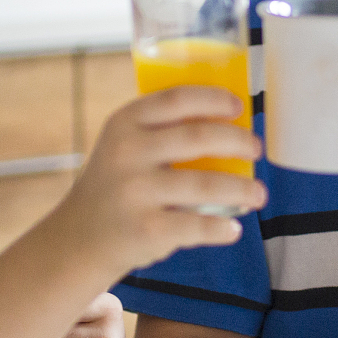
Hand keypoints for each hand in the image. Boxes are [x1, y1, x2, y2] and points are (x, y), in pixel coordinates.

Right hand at [54, 87, 265, 275]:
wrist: (78, 238)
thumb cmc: (115, 186)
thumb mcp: (122, 146)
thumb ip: (160, 131)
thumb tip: (229, 124)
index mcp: (125, 123)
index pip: (178, 98)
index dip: (214, 99)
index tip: (238, 107)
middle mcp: (127, 152)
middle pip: (199, 137)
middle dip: (239, 142)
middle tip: (256, 149)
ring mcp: (135, 192)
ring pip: (207, 185)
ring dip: (243, 189)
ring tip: (259, 193)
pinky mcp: (145, 230)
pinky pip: (198, 226)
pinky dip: (222, 229)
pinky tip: (233, 229)